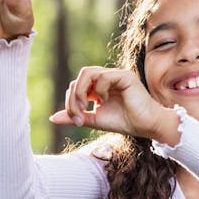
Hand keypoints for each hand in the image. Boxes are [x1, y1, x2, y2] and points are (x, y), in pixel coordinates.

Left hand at [49, 66, 178, 142]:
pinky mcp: (124, 76)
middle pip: (79, 77)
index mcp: (98, 88)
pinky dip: (99, 89)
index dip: (71, 101)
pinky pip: (103, 76)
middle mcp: (105, 79)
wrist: (146, 126)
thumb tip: (52, 118)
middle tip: (78, 113)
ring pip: (88, 72)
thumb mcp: (94, 120)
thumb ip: (75, 117)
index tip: (77, 119)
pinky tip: (104, 101)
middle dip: (73, 96)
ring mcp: (115, 75)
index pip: (76, 86)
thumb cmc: (124, 122)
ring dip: (81, 91)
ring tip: (86, 106)